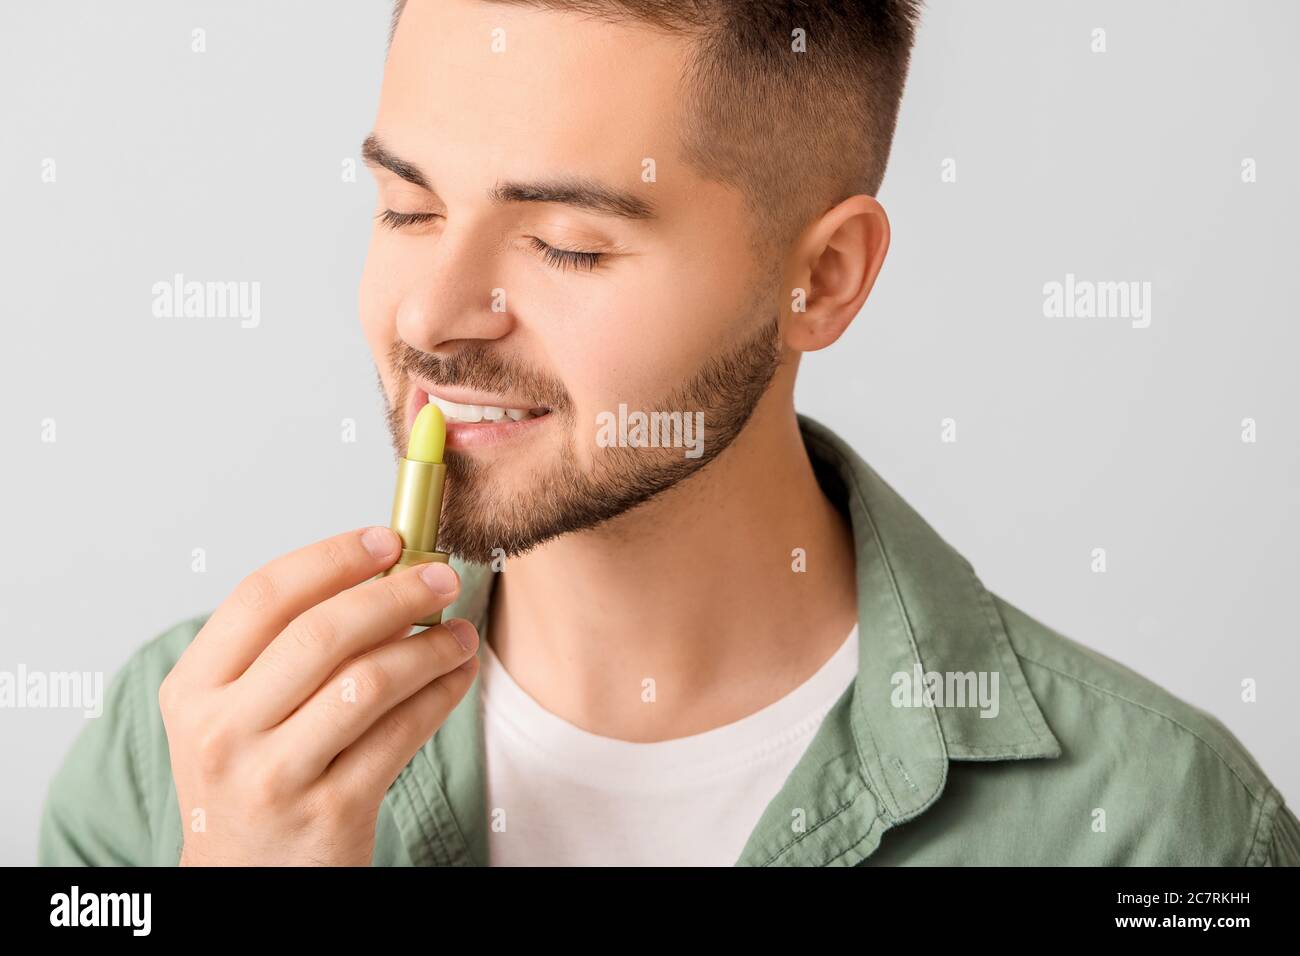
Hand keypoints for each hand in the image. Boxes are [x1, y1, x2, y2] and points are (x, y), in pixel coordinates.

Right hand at [159, 527, 478, 865]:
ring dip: (429, 645)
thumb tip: (381, 570)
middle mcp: (223, 732)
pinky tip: (457, 676)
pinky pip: (401, 733)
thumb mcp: (236, 712)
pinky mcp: (330, 812)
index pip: (264, 595)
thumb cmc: (254, 779)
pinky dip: (441, 694)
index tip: (388, 539)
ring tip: (459, 633)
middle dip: (395, 593)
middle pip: (321, 632)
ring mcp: (274, 777)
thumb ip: (285, 648)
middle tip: (441, 577)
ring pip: (369, 681)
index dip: (333, 557)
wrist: (249, 881)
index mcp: (193, 690)